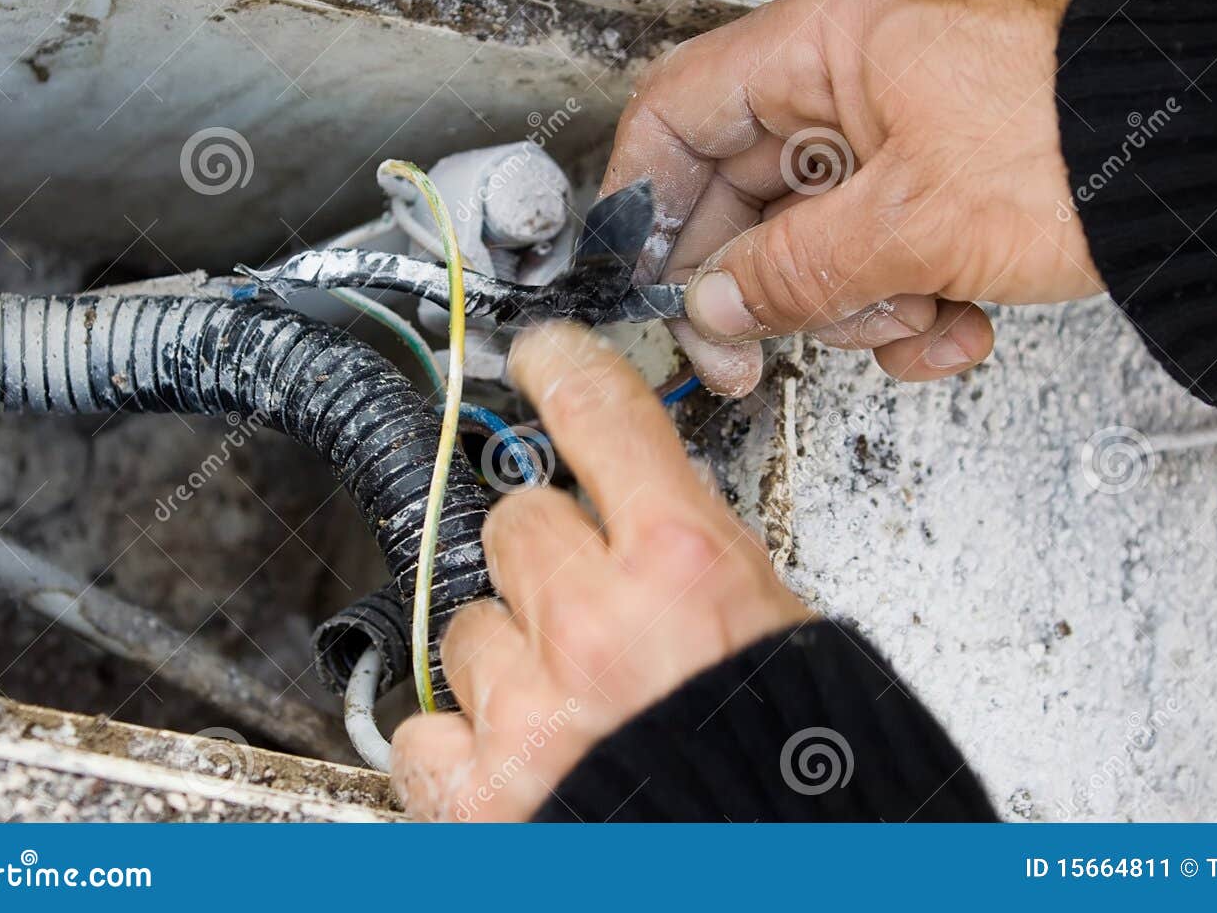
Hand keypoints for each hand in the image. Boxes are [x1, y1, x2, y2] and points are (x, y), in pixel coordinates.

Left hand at [391, 322, 809, 820]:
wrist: (769, 872)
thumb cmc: (790, 769)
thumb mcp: (777, 626)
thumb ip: (698, 556)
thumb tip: (649, 512)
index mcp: (683, 567)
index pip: (601, 415)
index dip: (565, 368)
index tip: (543, 355)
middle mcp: (595, 623)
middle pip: (516, 521)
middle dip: (544, 553)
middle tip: (588, 605)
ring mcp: (528, 705)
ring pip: (466, 622)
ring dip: (507, 650)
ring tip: (568, 699)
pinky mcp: (479, 787)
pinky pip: (427, 723)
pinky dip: (460, 736)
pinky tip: (514, 749)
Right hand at [603, 0, 1101, 395]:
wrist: (1211, 169)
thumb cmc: (1081, 151)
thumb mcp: (910, 225)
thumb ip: (789, 272)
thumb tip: (710, 307)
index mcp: (829, 41)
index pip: (680, 110)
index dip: (645, 200)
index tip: (639, 279)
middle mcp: (854, 76)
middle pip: (746, 194)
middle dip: (764, 288)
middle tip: (748, 360)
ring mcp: (899, 129)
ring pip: (814, 238)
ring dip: (853, 306)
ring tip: (917, 318)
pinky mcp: (942, 178)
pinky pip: (880, 251)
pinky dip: (908, 304)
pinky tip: (957, 323)